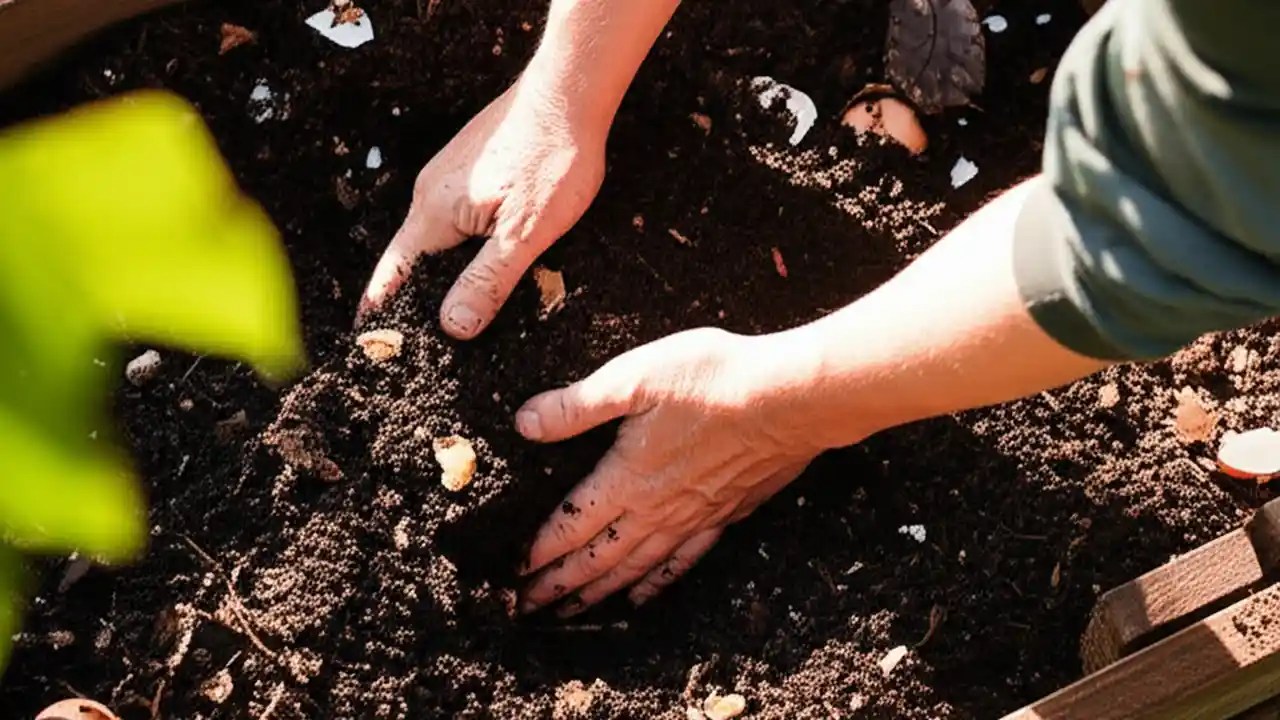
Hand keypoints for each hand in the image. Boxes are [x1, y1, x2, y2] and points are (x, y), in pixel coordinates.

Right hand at [360, 77, 606, 338]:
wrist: (568, 92)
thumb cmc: (552, 159)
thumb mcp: (525, 232)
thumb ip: (488, 280)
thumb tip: (453, 327)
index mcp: (435, 214)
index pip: (395, 273)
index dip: (382, 310)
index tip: (370, 342)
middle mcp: (432, 194)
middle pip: (412, 259)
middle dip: (411, 299)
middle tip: (413, 344)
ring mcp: (450, 177)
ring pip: (436, 239)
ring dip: (437, 274)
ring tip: (440, 314)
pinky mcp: (471, 169)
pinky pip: (455, 219)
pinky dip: (458, 250)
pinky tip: (476, 265)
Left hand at [514, 328, 825, 614]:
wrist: (791, 399)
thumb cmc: (714, 380)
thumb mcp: (634, 377)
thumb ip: (577, 406)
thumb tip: (525, 424)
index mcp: (626, 478)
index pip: (570, 526)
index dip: (538, 553)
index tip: (511, 575)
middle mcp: (656, 509)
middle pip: (596, 559)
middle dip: (557, 586)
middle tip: (525, 609)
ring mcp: (692, 518)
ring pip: (634, 569)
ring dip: (597, 593)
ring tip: (570, 615)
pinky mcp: (725, 515)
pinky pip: (681, 562)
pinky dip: (654, 584)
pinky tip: (642, 596)